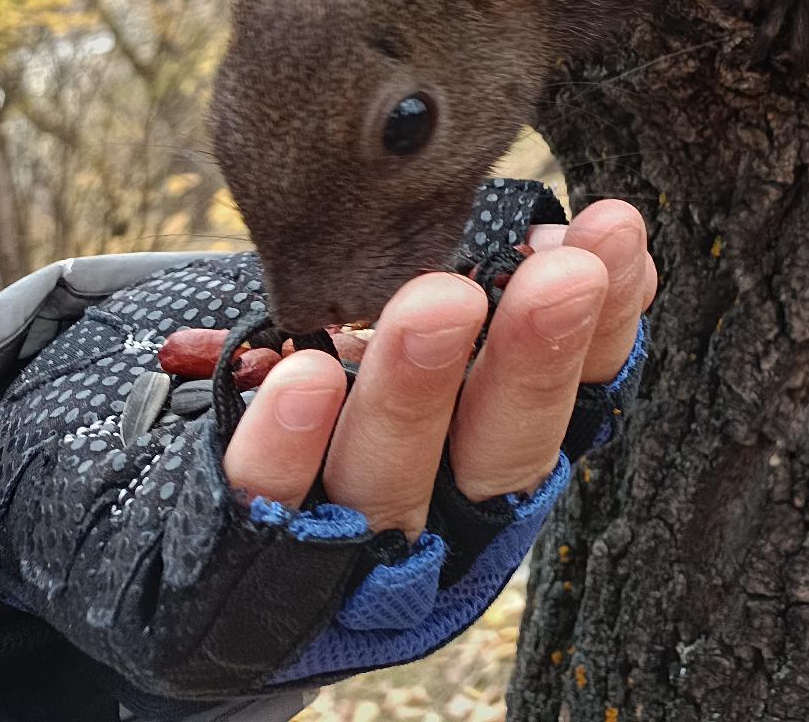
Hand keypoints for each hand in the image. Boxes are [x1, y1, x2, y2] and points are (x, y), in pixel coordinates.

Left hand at [222, 200, 655, 536]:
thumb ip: (491, 301)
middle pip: (500, 452)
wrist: (194, 579)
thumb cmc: (340, 420)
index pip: (572, 396)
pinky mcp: (248, 571)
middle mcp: (443, 522)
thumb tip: (566, 234)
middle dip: (533, 358)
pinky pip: (265, 510)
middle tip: (560, 274)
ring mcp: (349, 558)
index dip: (603, 323)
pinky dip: (286, 451)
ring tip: (438, 302)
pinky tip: (303, 380)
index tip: (614, 231)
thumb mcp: (431, 358)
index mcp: (497, 466)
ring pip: (392, 484)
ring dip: (417, 393)